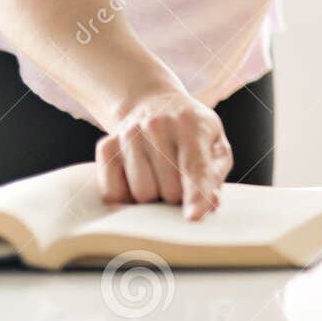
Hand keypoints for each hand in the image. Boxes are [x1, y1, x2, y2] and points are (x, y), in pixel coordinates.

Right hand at [95, 89, 232, 219]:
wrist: (153, 104)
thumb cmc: (191, 131)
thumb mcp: (215, 143)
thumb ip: (215, 173)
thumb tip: (211, 203)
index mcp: (191, 125)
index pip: (194, 167)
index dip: (196, 194)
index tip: (193, 217)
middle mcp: (157, 126)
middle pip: (168, 190)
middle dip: (178, 196)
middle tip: (178, 178)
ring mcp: (129, 134)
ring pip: (141, 194)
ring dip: (153, 196)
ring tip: (159, 176)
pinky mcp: (106, 146)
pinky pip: (113, 193)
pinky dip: (127, 196)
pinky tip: (137, 177)